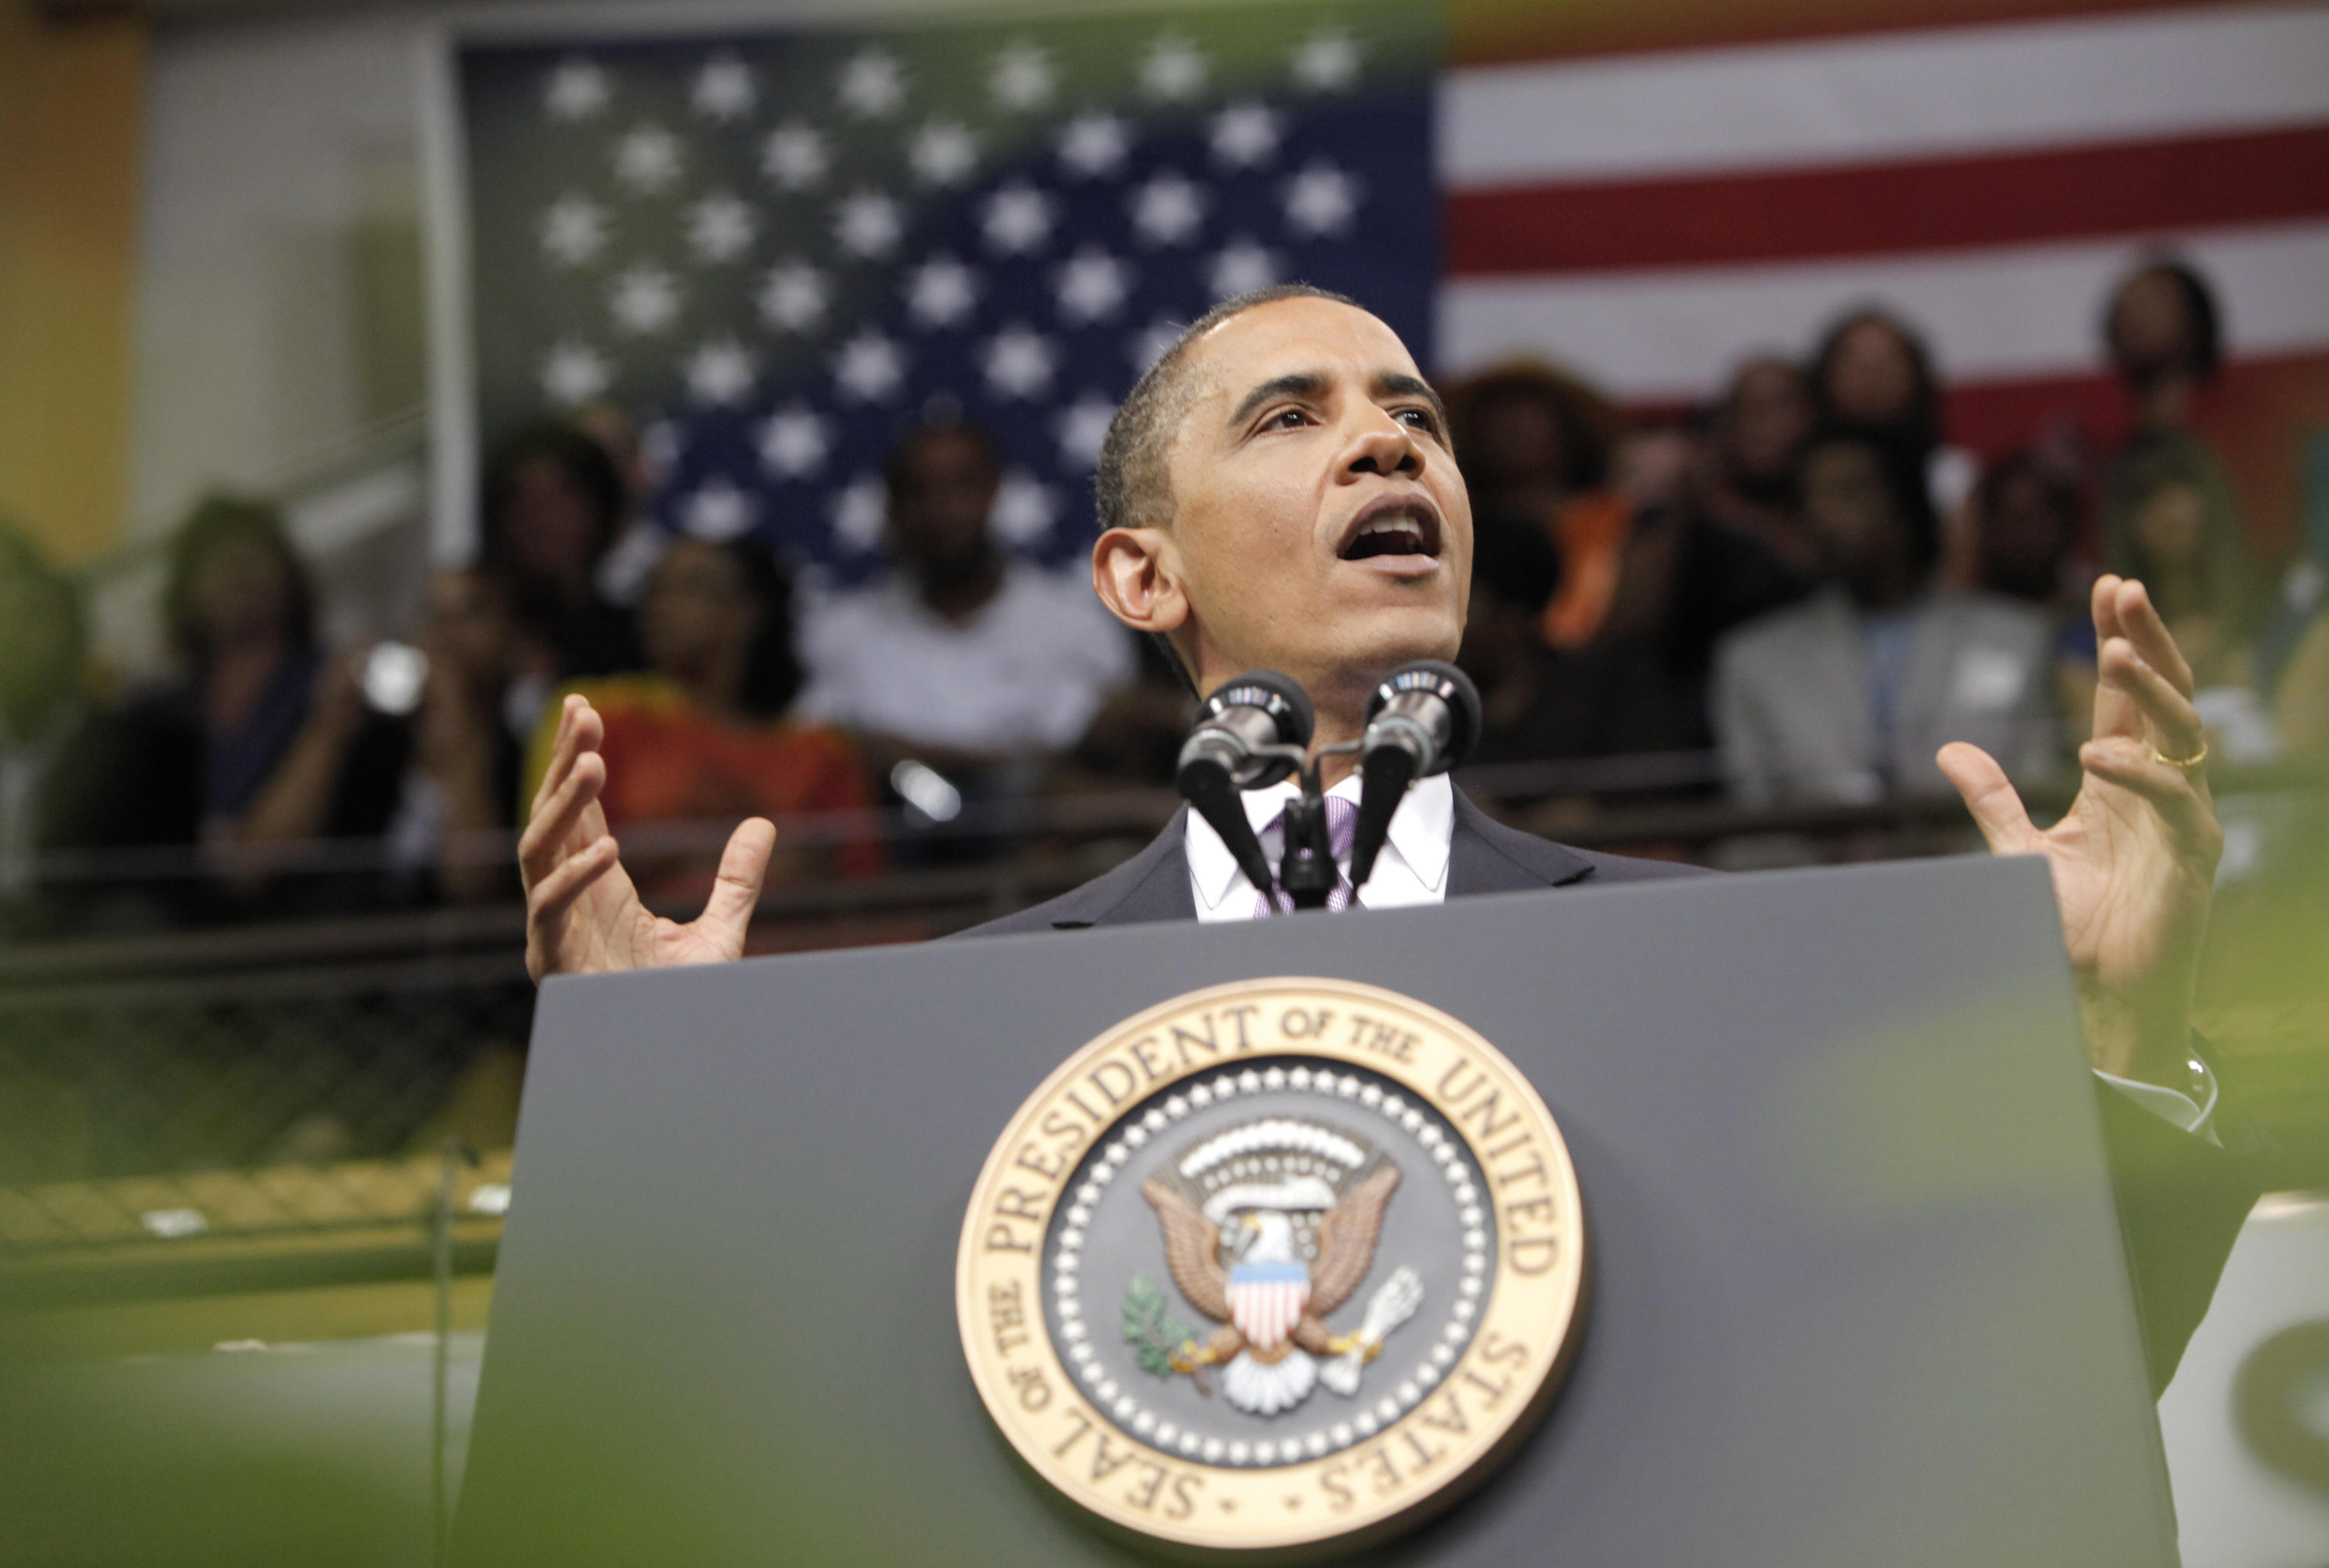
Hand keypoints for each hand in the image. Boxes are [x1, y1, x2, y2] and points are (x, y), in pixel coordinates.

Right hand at [519, 694, 775, 980]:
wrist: (672, 1066)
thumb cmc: (681, 1007)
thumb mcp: (721, 932)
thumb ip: (737, 880)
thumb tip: (765, 824)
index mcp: (597, 888)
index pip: (579, 810)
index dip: (577, 760)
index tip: (585, 708)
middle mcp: (567, 902)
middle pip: (551, 818)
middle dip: (563, 764)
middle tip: (582, 711)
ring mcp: (555, 931)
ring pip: (537, 853)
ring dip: (562, 807)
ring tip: (595, 763)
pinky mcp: (555, 963)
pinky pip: (550, 910)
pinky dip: (575, 878)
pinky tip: (608, 847)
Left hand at [1938, 576, 2221, 1086]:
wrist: (2094, 994)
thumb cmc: (2069, 925)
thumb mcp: (2017, 849)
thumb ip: (1992, 798)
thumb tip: (1949, 748)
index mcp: (2123, 778)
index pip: (2125, 696)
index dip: (2119, 640)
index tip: (2107, 585)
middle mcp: (2161, 788)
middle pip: (2164, 697)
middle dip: (2147, 640)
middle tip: (2123, 590)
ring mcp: (2184, 818)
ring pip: (2183, 735)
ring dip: (2151, 691)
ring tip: (2114, 653)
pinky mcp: (2196, 856)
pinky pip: (2177, 801)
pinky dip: (2138, 774)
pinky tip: (2097, 756)